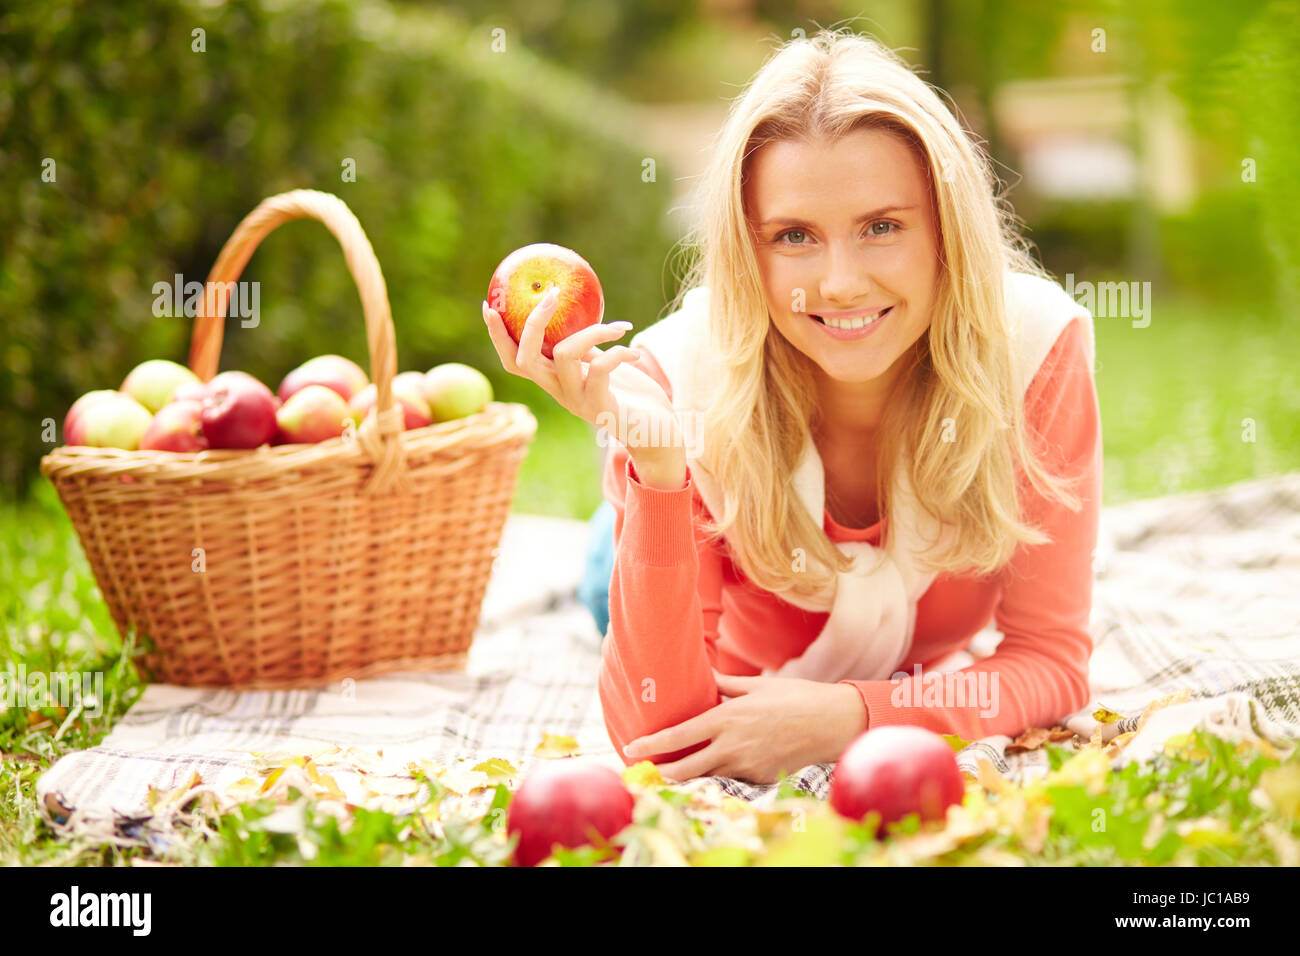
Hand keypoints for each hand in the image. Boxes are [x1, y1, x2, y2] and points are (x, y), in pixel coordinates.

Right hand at [481, 290, 683, 456]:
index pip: (513, 360)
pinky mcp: (601, 407)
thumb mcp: (601, 364)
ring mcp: (577, 401)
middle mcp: (558, 392)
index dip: (497, 336)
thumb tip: (576, 309)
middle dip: (533, 323)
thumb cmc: (631, 396)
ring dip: (593, 332)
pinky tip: (635, 354)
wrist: (655, 434)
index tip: (489, 304)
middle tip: (552, 294)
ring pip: (564, 354)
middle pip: (525, 359)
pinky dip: (617, 352)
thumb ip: (584, 345)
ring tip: (619, 327)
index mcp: (553, 380)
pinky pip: (601, 368)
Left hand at [620, 672, 867, 784]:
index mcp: (726, 719)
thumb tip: (704, 676)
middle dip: (661, 772)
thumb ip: (725, 685)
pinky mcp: (759, 778)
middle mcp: (731, 746)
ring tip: (672, 770)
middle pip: (684, 769)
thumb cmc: (795, 698)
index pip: (677, 737)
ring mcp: (746, 766)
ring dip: (688, 775)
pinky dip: (721, 772)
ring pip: (705, 776)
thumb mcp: (756, 686)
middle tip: (646, 770)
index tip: (631, 748)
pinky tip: (717, 764)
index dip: (651, 745)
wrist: (833, 723)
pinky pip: (731, 778)